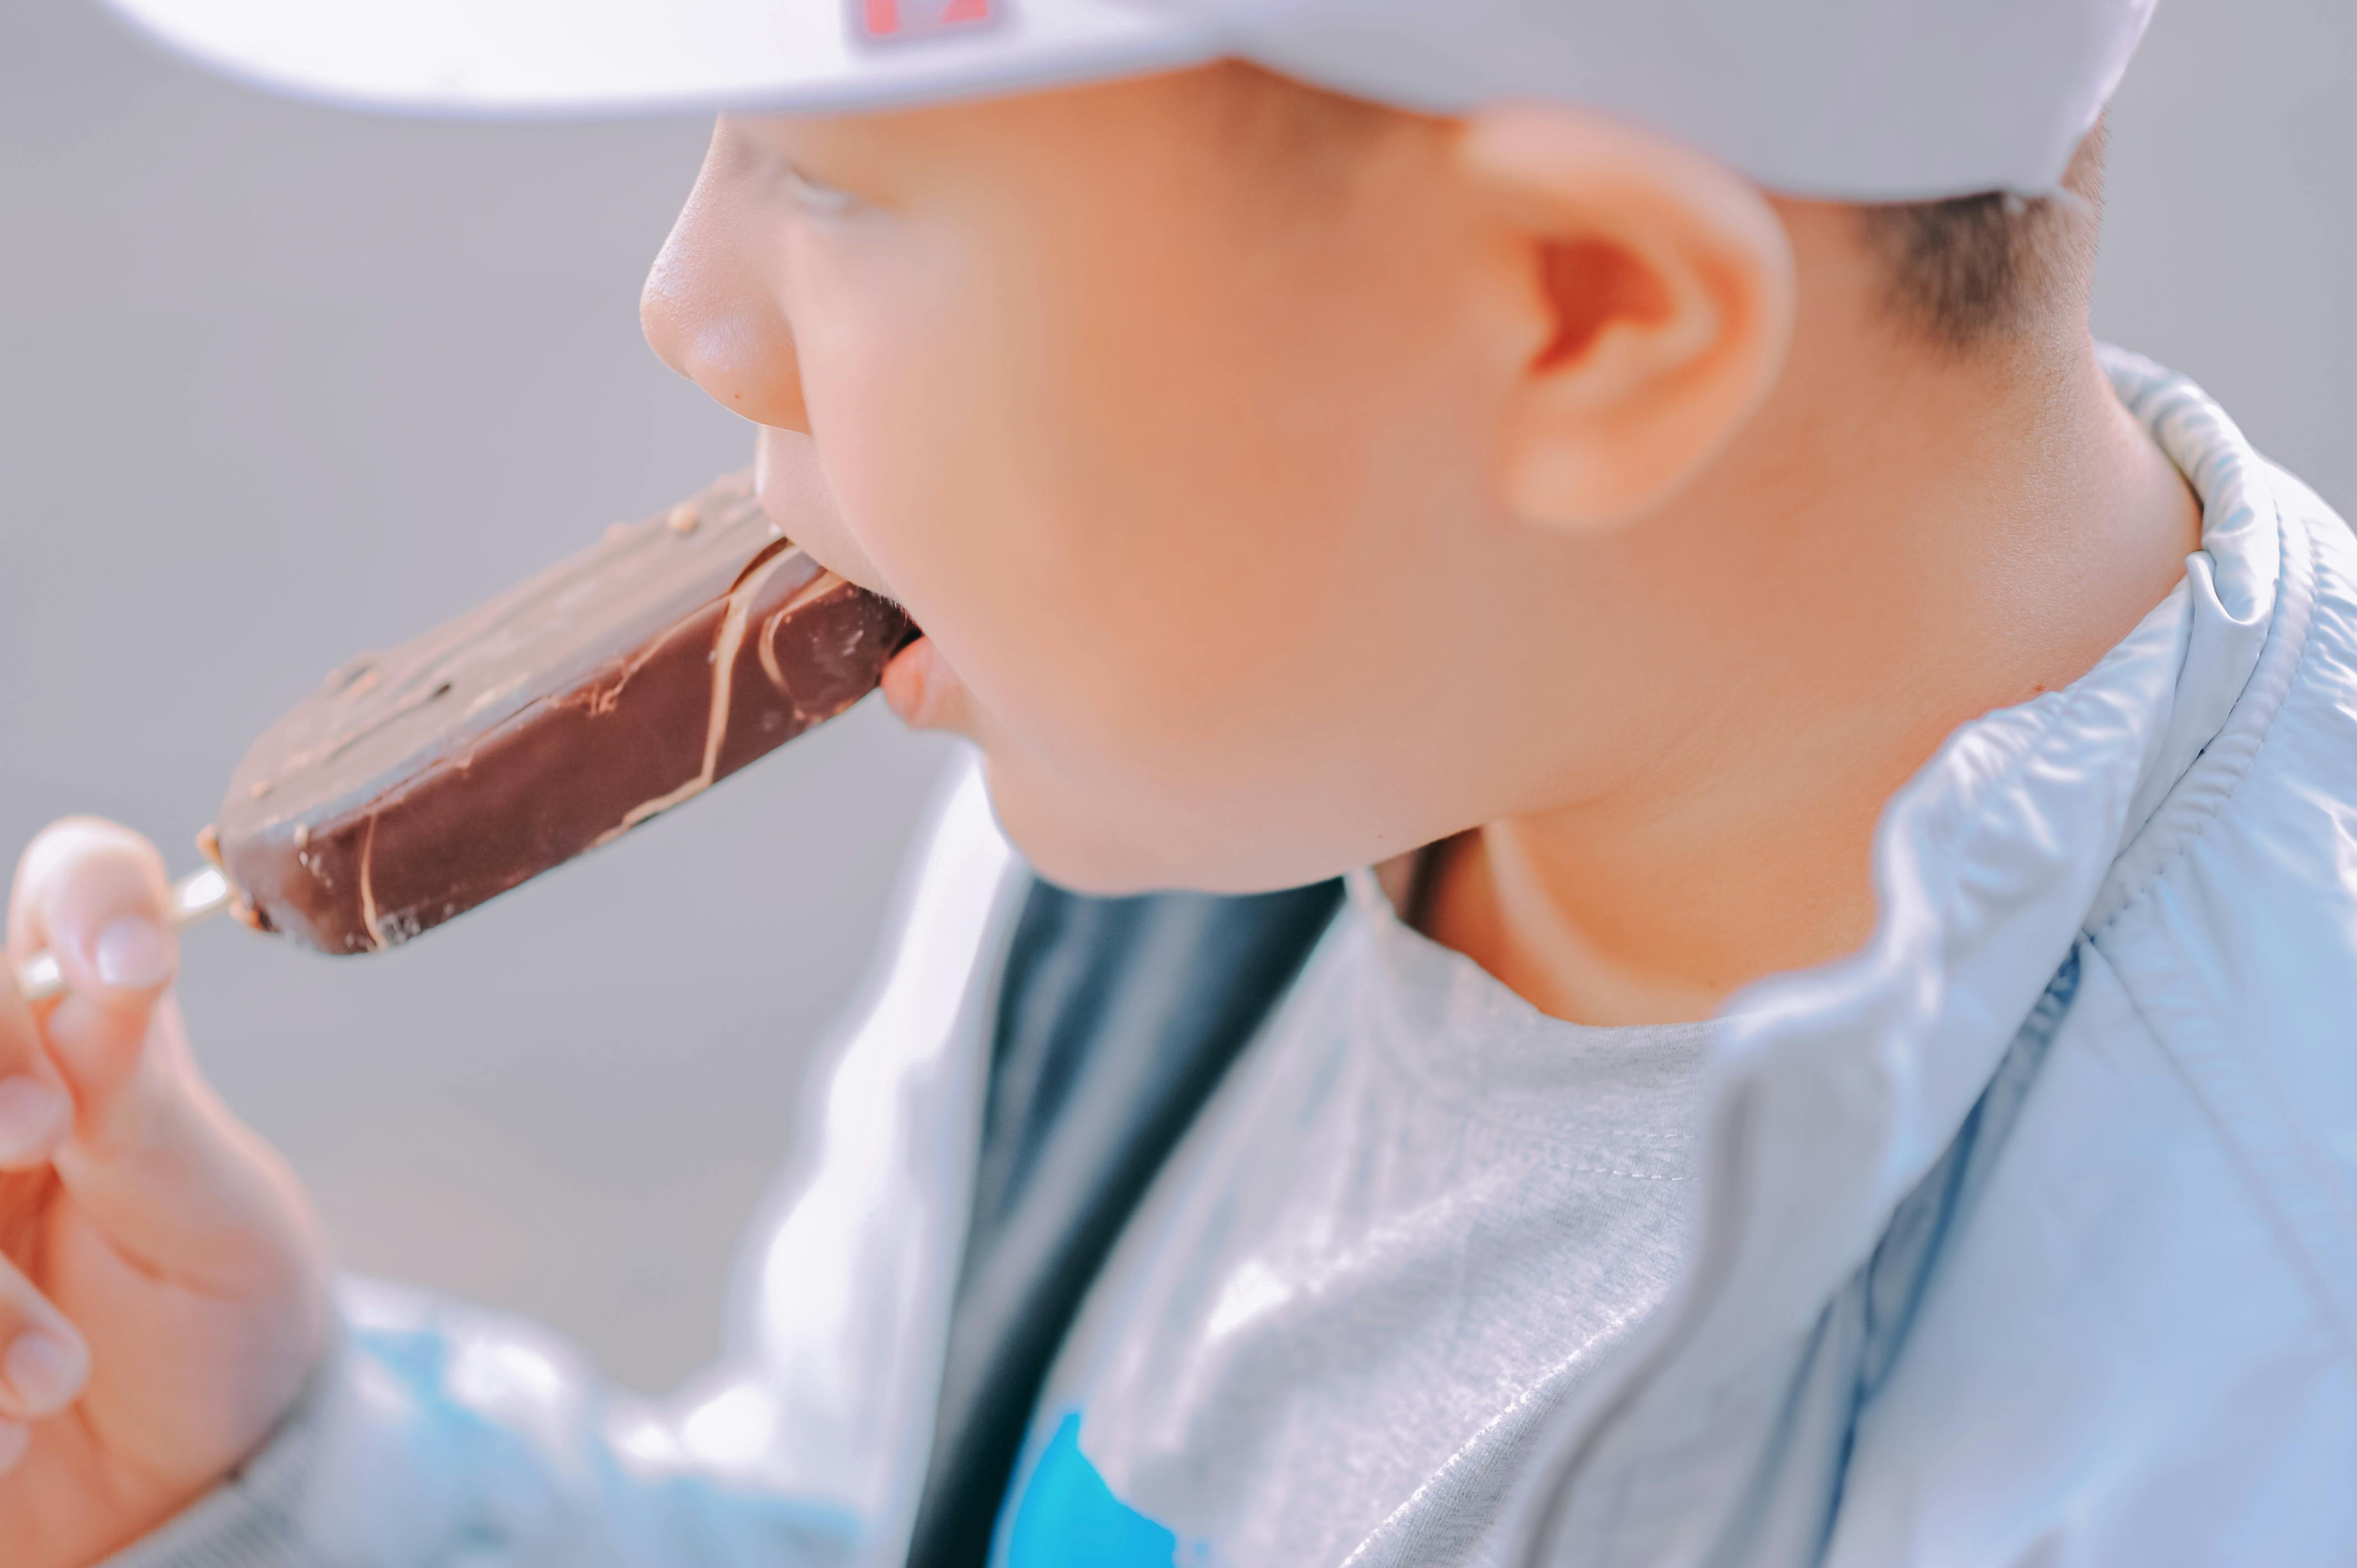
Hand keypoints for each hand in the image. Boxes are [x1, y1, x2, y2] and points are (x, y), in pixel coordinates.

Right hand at [0, 819, 326, 1566]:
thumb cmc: (209, 1318)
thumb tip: (113, 964)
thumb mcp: (211, 1211)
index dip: (89, 898)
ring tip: (56, 1378)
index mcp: (72, 1035)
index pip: (72, 890)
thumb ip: (144, 1096)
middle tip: (40, 1132)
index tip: (129, 962)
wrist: (181, 1478)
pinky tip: (4, 1438)